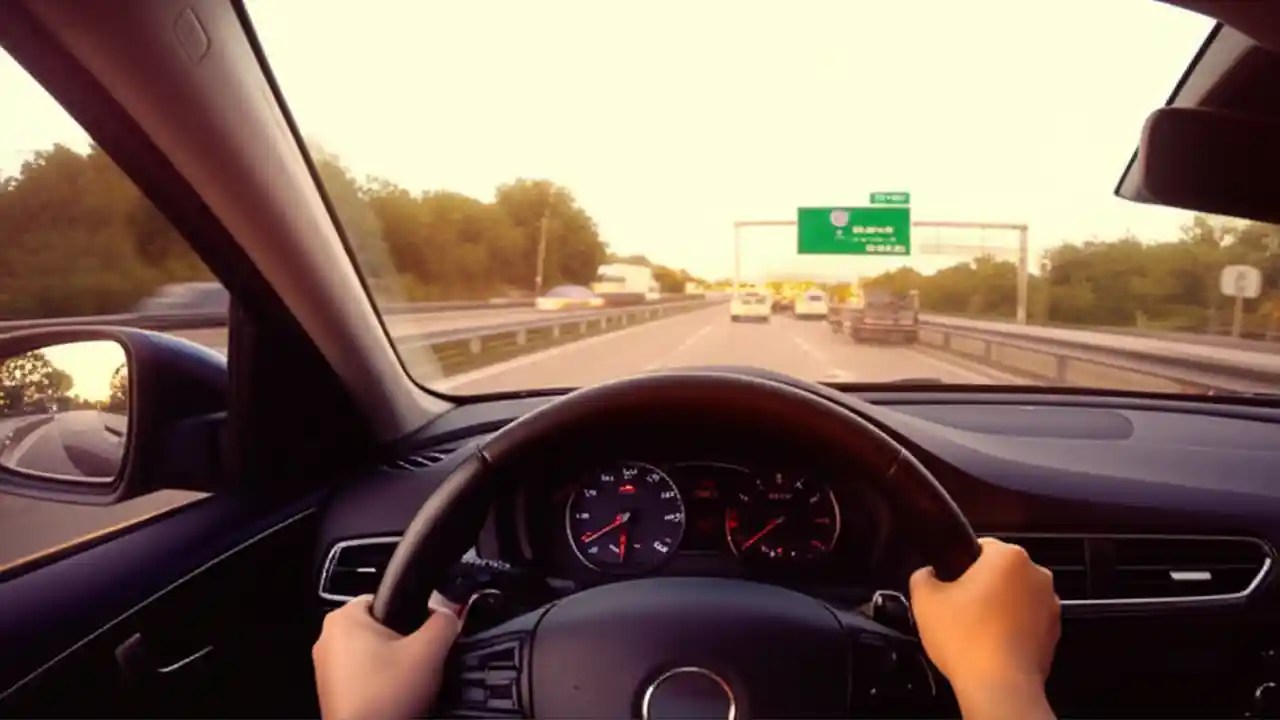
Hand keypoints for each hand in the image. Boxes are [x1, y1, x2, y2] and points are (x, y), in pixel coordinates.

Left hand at [312, 594, 460, 719]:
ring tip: (406, 682)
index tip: (424, 632)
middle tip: (419, 659)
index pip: (386, 597)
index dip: (412, 613)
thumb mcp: (427, 653)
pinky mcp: (330, 691)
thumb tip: (450, 612)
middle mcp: (328, 638)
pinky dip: (379, 683)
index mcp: (343, 618)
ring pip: (372, 653)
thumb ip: (444, 623)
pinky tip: (392, 696)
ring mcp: (325, 667)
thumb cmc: (384, 697)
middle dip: (403, 642)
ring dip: (392, 664)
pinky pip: (363, 676)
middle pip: (381, 627)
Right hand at [909, 538, 1059, 719]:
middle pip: (1000, 572)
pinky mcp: (1055, 633)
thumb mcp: (925, 599)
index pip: (979, 546)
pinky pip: (1026, 622)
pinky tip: (991, 645)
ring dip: (998, 608)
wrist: (999, 686)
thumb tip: (929, 574)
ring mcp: (1051, 605)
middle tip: (957, 610)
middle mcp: (1037, 574)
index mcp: (1009, 556)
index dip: (958, 566)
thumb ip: (922, 575)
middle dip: (981, 586)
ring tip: (974, 632)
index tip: (948, 586)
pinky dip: (1011, 629)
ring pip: (1014, 597)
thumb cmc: (965, 638)